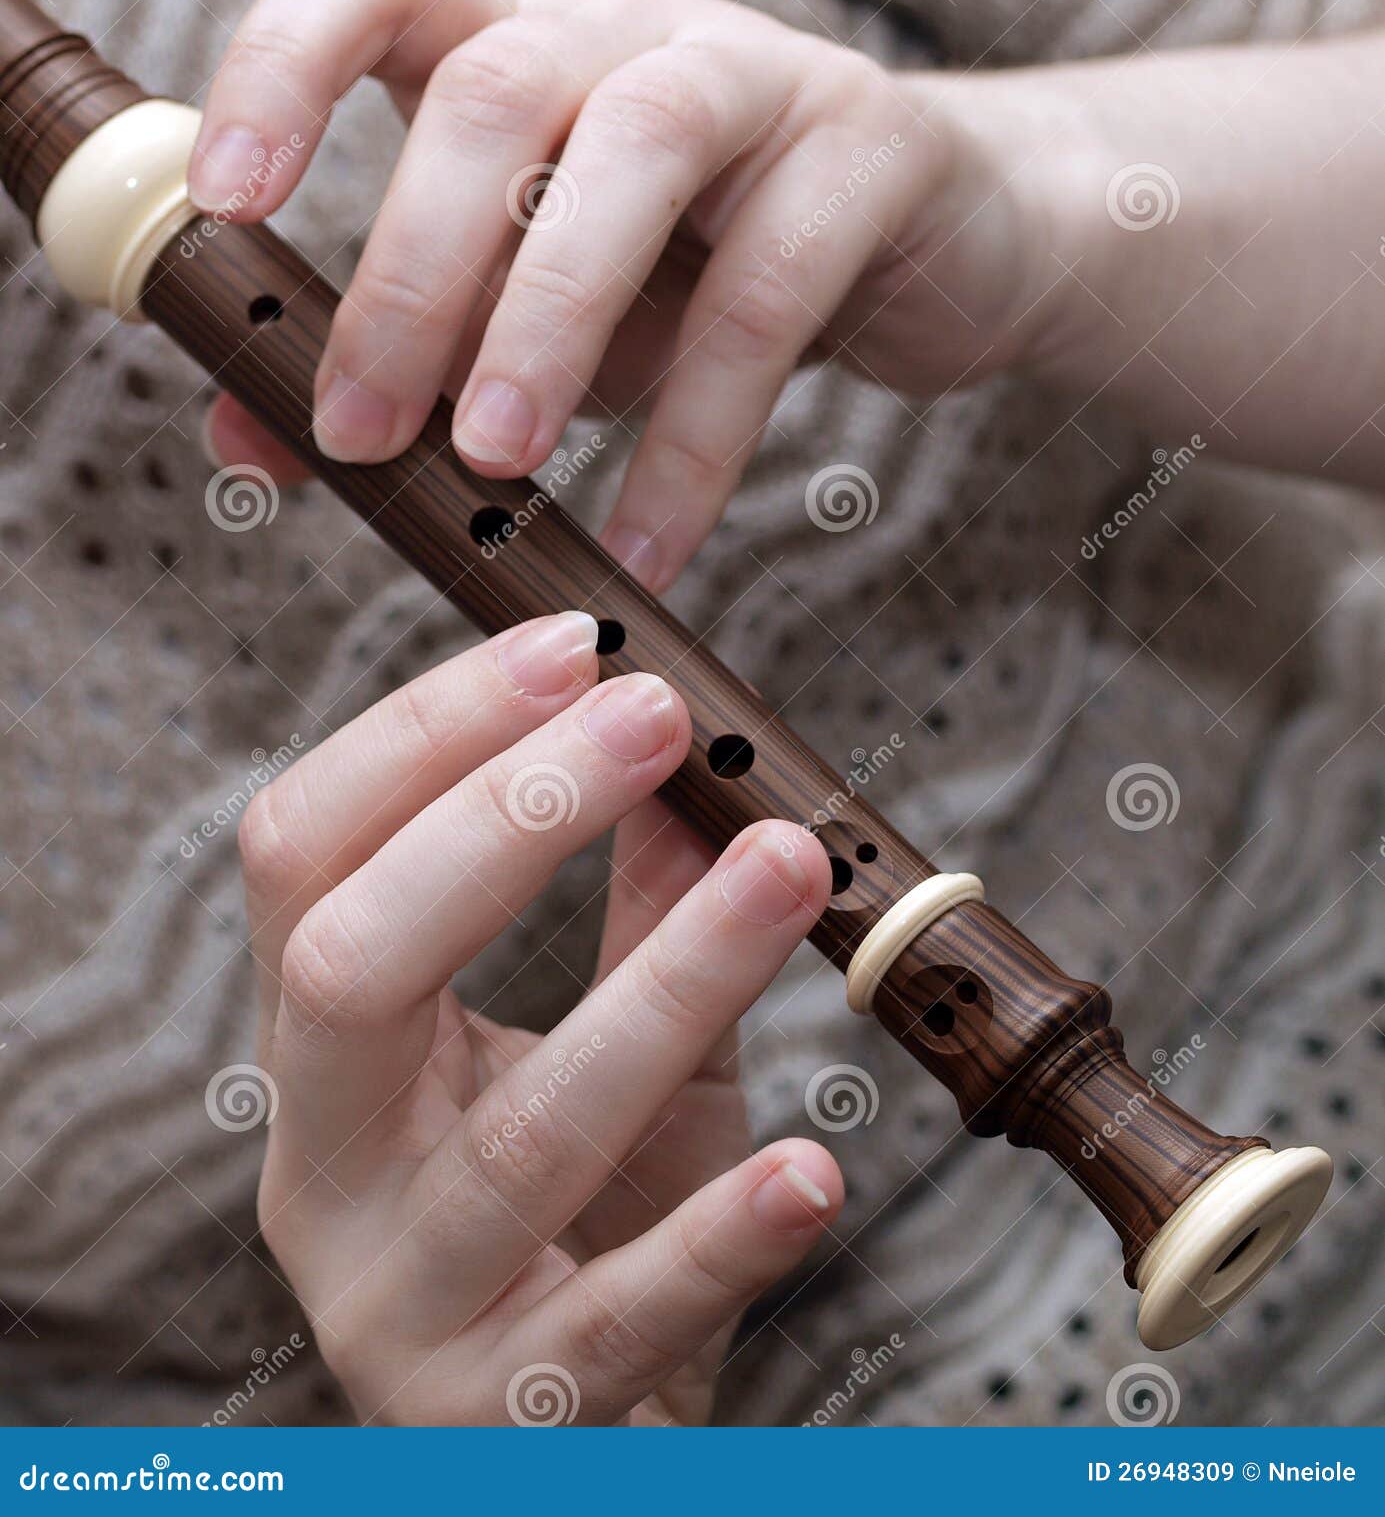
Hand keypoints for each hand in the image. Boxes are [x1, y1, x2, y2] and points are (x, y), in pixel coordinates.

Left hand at [194, 0, 1054, 588]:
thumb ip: (411, 361)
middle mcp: (629, 30)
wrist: (950, 243)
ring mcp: (760, 75)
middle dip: (409, 275)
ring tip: (497, 470)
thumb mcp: (544, 315)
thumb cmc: (719, 272)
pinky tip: (649, 543)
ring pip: (629, 161)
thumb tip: (253, 434)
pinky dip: (694, 439)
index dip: (281, 69)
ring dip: (545, 327)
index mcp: (522, 41)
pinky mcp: (871, 153)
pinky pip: (766, 296)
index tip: (230, 206)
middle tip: (363, 432)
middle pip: (490, 97)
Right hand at [238, 610, 839, 1424]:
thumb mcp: (607, 1054)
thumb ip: (639, 919)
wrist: (576, 1445)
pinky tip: (811, 1171)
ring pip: (517, 1135)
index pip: (305, 854)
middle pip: (350, 966)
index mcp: (326, 1054)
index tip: (573, 650)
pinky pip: (610, 1324)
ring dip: (664, 984)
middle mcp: (323, 1172)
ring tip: (783, 869)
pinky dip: (717, 1239)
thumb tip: (694, 766)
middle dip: (504, 820)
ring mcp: (396, 1307)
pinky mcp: (494, 1421)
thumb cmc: (587, 1224)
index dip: (425, 737)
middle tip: (649, 717)